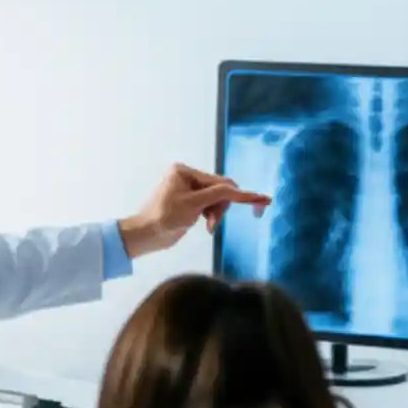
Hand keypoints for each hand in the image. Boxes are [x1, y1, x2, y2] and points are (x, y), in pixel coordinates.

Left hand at [119, 163, 270, 258]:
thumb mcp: (192, 205)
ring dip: (216, 214)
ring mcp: (188, 190)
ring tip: (208, 227)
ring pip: (216, 200)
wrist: (145, 236)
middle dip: (220, 208)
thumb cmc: (163, 218)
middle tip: (212, 224)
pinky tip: (206, 225)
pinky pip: (209, 207)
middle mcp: (187, 177)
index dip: (240, 194)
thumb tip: (238, 190)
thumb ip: (216, 196)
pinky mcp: (189, 203)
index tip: (263, 200)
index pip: (219, 183)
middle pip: (219, 190)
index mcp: (185, 171)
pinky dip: (211, 216)